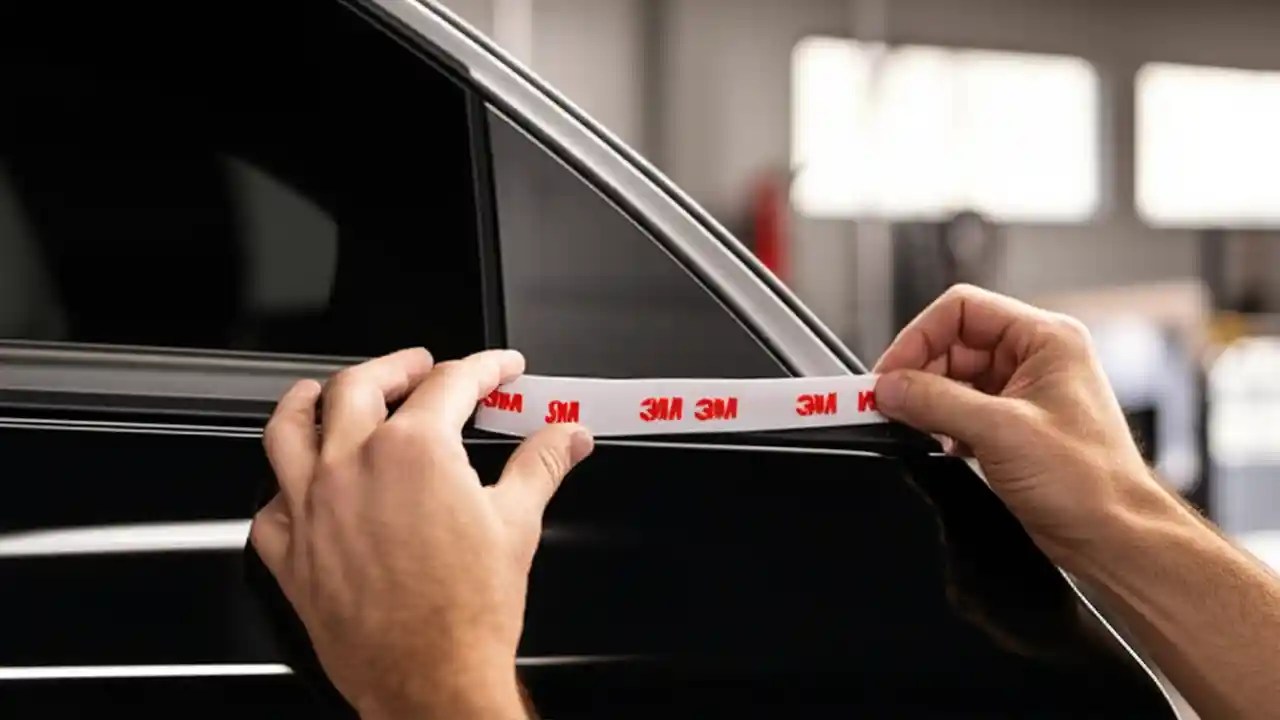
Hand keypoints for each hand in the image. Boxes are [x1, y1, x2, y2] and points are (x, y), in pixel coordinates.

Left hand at [249, 348, 594, 718]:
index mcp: (414, 449)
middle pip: (361, 384)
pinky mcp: (289, 551)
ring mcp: (312, 505)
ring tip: (323, 393)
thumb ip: (541, 465)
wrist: (430, 678)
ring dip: (309, 402)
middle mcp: (352, 464)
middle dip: (397, 366)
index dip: (485, 368)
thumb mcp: (518, 524)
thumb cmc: (467, 611)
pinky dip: (283, 487)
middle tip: (421, 367)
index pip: (452, 381)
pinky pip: (269, 504)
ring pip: (290, 428)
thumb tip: (566, 437)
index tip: (500, 369)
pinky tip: (298, 486)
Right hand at [872, 284, 1168, 568]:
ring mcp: (1024, 393)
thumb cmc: (1090, 482)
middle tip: (887, 401)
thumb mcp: (1000, 432)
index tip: (890, 372)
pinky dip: (941, 424)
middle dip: (918, 372)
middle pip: (953, 344)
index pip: (963, 310)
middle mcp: (1036, 359)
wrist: (1114, 537)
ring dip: (928, 401)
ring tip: (910, 423)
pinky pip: (961, 409)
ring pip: (954, 379)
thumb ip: (935, 402)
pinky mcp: (1013, 427)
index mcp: (1046, 339)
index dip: (919, 336)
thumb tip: (889, 387)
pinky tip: (941, 443)